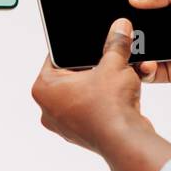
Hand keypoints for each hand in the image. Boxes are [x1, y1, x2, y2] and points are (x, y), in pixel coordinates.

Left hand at [31, 18, 149, 154]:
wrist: (126, 141)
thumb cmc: (109, 109)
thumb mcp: (114, 64)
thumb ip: (115, 43)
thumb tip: (119, 29)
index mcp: (44, 88)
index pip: (56, 57)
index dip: (75, 47)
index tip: (88, 42)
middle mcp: (48, 109)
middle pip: (72, 75)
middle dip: (92, 66)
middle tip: (106, 59)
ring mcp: (64, 124)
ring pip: (84, 93)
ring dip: (102, 83)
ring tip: (116, 77)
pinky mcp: (82, 133)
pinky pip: (93, 108)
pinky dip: (106, 100)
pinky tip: (120, 94)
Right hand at [128, 0, 170, 92]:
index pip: (149, 1)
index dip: (136, 2)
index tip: (124, 4)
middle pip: (142, 26)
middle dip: (130, 27)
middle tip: (122, 27)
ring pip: (143, 49)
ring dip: (134, 48)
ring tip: (130, 45)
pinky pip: (152, 72)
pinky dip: (143, 70)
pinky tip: (146, 63)